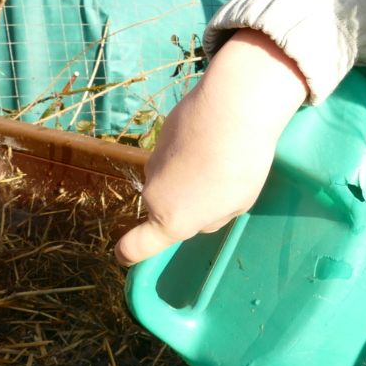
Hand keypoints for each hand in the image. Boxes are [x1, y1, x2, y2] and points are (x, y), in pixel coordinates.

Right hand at [114, 30, 307, 265]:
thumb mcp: (235, 206)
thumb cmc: (239, 167)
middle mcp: (154, 193)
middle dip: (186, 201)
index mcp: (171, 220)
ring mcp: (153, 161)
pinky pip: (174, 153)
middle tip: (220, 186)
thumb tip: (198, 213)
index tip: (126, 254)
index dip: (129, 253)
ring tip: (221, 157)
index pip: (134, 247)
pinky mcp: (160, 135)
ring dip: (189, 172)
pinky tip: (214, 136)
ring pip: (170, 177)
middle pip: (164, 205)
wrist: (231, 110)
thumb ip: (210, 217)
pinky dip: (190, 149)